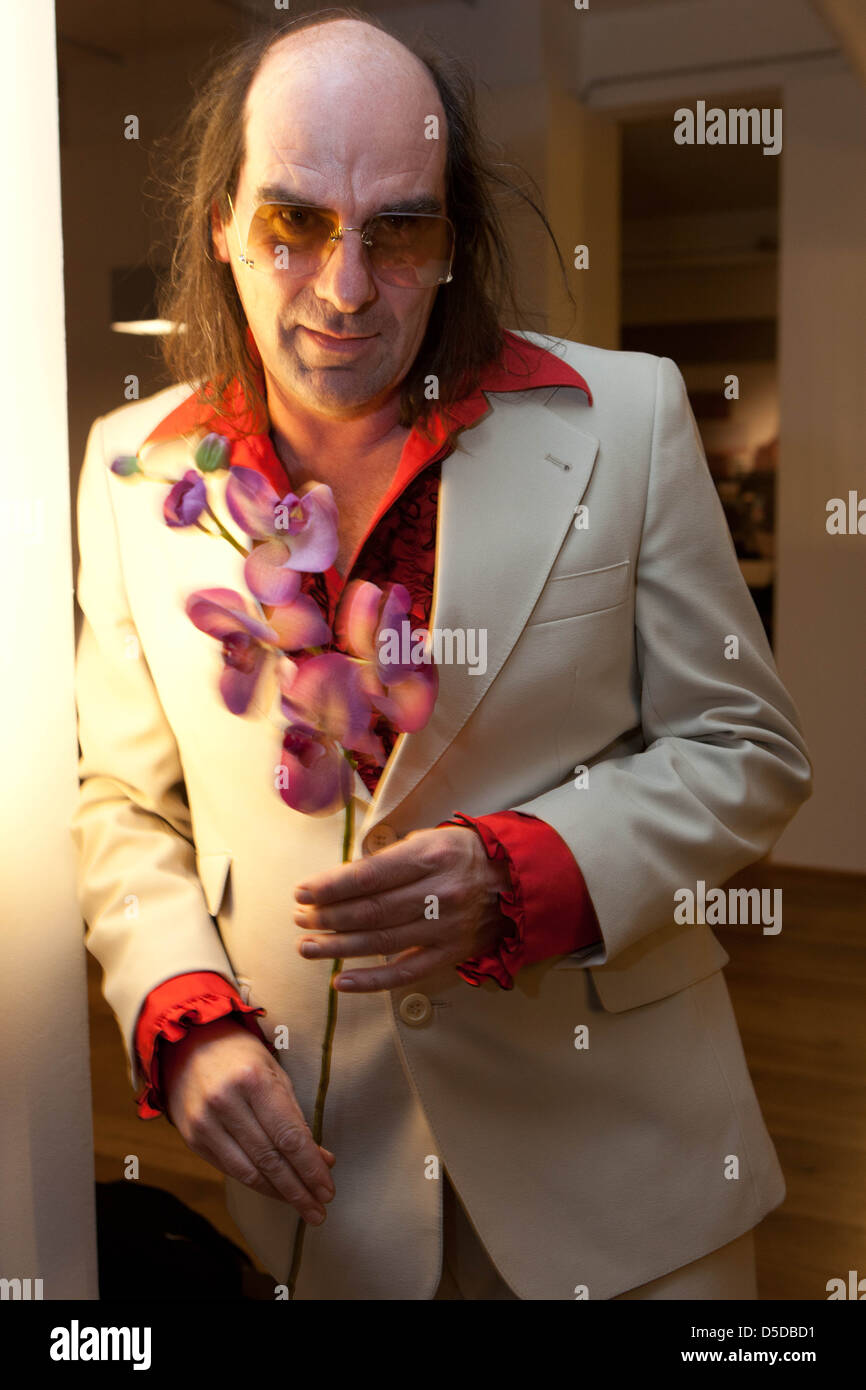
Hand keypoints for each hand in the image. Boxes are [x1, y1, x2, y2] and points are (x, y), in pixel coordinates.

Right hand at [160, 1015, 336, 1225]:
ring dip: (279, 1194)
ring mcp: (205, 1122)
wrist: (187, 1045)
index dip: (311, 1168)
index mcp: (253, 1080)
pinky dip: (256, 1183)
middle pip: (270, 1159)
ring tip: (303, 1207)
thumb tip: (323, 1160)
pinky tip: (275, 1191)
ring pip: (249, 1172)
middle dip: (299, 1189)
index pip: (289, 1136)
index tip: (328, 1190)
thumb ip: (297, 1117)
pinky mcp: (192, 1138)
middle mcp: (226, 1102)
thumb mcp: (275, 1073)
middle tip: (320, 1211)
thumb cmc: (241, 1057)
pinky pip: (230, 1169)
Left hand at [293, 825, 512, 991]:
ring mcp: (446, 927)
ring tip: (308, 947)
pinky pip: (406, 972)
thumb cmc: (461, 854)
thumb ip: (389, 859)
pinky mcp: (450, 953)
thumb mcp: (429, 839)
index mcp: (431, 856)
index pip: (369, 876)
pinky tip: (341, 981)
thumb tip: (340, 881)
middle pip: (372, 911)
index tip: (302, 893)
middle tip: (301, 920)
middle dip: (328, 917)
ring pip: (382, 943)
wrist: (516, 880)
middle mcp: (440, 893)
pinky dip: (371, 981)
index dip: (331, 887)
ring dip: (339, 947)